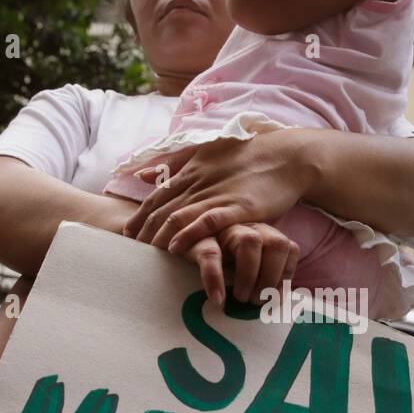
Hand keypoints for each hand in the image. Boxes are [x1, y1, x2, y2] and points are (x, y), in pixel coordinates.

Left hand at [124, 131, 315, 249]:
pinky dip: (189, 233)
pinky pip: (208, 220)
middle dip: (144, 233)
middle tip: (130, 254)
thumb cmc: (249, 157)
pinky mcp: (238, 205)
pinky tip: (176, 248)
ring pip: (178, 216)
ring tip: (145, 256)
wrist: (287, 157)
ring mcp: (217, 193)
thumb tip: (141, 175)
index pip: (156, 196)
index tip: (126, 235)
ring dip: (159, 237)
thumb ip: (174, 166)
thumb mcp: (206, 156)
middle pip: (161, 210)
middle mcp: (199, 181)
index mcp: (191, 170)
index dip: (139, 216)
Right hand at [182, 222, 299, 306]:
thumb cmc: (215, 266)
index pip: (289, 248)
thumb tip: (275, 307)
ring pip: (249, 241)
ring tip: (240, 299)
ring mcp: (224, 231)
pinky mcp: (198, 238)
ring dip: (250, 274)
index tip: (274, 298)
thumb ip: (260, 280)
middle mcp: (248, 228)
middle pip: (277, 242)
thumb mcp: (242, 270)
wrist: (174, 248)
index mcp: (263, 234)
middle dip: (272, 276)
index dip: (286, 274)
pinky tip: (217, 299)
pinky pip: (210, 254)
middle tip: (257, 302)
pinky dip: (215, 279)